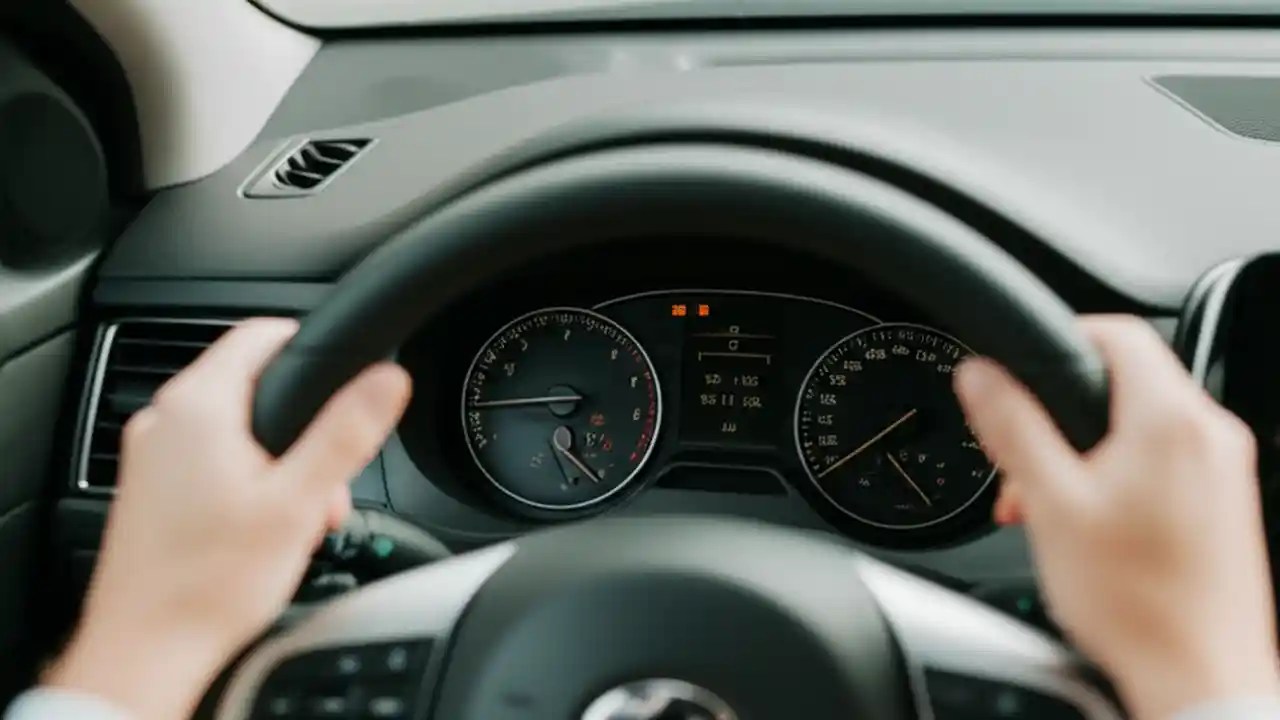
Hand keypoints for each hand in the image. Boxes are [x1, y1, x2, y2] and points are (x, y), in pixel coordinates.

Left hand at [44, 319, 411, 719]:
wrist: (147, 651)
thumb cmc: (209, 583)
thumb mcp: (298, 501)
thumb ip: (345, 431)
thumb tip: (387, 378)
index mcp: (197, 405)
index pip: (263, 332)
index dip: (314, 348)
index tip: (346, 379)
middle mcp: (163, 420)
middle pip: (255, 386)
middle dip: (304, 427)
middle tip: (324, 483)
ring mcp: (150, 455)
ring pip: (235, 427)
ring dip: (279, 460)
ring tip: (297, 516)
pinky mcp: (149, 488)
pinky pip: (209, 459)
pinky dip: (246, 480)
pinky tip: (263, 528)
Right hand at [954, 315, 1278, 718]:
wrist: (1200, 674)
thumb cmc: (1134, 602)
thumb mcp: (1052, 504)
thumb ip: (1013, 427)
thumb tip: (979, 374)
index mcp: (1170, 420)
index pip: (1117, 331)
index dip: (1062, 337)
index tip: (1024, 366)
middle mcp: (1211, 434)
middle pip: (1124, 382)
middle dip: (1060, 414)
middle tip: (1023, 463)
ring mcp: (1226, 469)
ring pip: (1140, 425)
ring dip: (1083, 450)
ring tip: (1047, 504)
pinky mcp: (1225, 501)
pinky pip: (1164, 461)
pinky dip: (1118, 475)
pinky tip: (1086, 522)